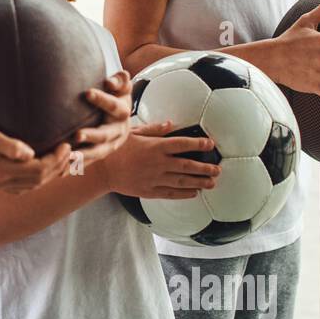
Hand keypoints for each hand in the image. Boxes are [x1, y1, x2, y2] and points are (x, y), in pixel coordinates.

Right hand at [0, 118, 69, 193]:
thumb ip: (7, 145)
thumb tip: (30, 152)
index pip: (37, 171)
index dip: (56, 160)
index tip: (66, 144)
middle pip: (39, 181)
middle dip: (58, 167)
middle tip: (72, 151)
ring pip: (32, 187)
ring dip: (51, 175)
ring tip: (64, 160)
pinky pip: (22, 187)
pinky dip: (38, 180)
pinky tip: (44, 170)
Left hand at [69, 70, 132, 165]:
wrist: (120, 115)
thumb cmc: (116, 95)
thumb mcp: (122, 86)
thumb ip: (120, 81)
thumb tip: (111, 82)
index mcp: (122, 112)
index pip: (113, 105)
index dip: (101, 99)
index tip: (87, 92)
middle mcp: (118, 131)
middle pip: (105, 134)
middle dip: (92, 135)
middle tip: (77, 135)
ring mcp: (110, 145)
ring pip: (97, 153)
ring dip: (83, 156)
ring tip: (68, 157)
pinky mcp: (100, 154)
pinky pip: (88, 163)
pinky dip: (75, 167)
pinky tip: (61, 172)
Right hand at [101, 120, 220, 199]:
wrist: (101, 170)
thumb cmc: (115, 148)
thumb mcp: (132, 132)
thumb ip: (153, 129)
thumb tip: (170, 124)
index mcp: (155, 146)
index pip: (182, 144)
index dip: (199, 144)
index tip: (211, 144)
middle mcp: (158, 163)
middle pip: (187, 165)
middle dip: (205, 168)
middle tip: (218, 170)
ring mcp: (154, 178)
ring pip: (182, 181)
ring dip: (199, 182)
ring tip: (211, 183)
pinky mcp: (149, 190)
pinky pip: (170, 193)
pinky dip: (183, 194)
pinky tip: (194, 193)